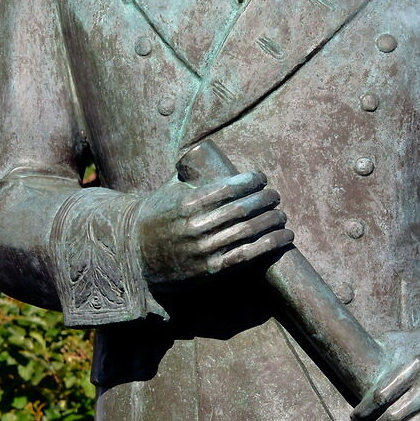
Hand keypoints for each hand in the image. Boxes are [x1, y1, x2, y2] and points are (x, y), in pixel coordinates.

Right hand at [135, 170, 292, 286]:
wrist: (134, 255)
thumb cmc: (155, 217)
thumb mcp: (169, 191)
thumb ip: (191, 175)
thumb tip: (210, 150)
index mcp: (187, 203)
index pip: (230, 187)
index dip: (252, 181)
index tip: (261, 179)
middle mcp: (196, 226)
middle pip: (243, 209)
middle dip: (265, 200)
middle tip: (275, 196)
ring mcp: (204, 249)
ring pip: (249, 231)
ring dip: (272, 221)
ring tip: (282, 216)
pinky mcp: (210, 270)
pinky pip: (247, 255)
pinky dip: (271, 245)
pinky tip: (285, 237)